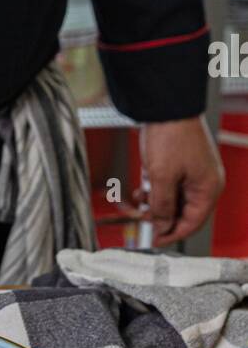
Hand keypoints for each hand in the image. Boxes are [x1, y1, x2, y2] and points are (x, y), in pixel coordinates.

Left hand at [138, 117, 224, 244]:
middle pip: (184, 212)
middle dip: (161, 217)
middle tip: (142, 219)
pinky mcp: (182, 164)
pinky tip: (141, 190)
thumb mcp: (161, 178)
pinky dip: (155, 190)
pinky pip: (170, 186)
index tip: (155, 241)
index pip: (193, 223)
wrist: (165, 106)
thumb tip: (162, 226)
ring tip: (139, 202)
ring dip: (156, 203)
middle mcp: (205, 182)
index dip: (172, 234)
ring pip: (174, 199)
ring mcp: (194, 172)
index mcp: (208, 188)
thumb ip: (162, 206)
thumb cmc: (170, 135)